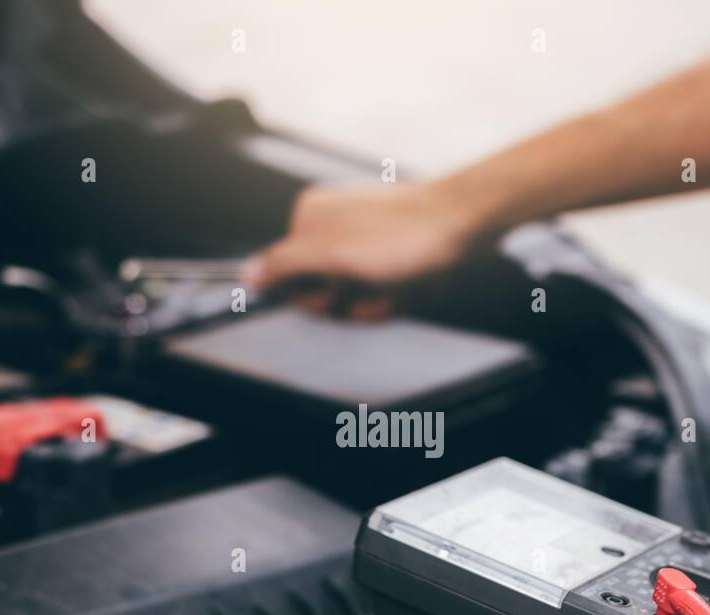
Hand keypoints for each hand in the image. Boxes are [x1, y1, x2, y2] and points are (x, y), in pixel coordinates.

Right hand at [241, 181, 479, 317]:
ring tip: (400, 284)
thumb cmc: (403, 234)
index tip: (334, 293)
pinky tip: (414, 284)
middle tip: (371, 285)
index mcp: (310, 218)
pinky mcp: (395, 253)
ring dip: (380, 302)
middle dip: (351, 301)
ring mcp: (367, 240)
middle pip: (325, 291)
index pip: (289, 278)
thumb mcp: (331, 253)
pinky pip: (385, 291)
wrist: (463, 223)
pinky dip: (400, 296)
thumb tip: (247, 274)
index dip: (313, 297)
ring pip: (358, 296)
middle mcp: (335, 226)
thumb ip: (282, 264)